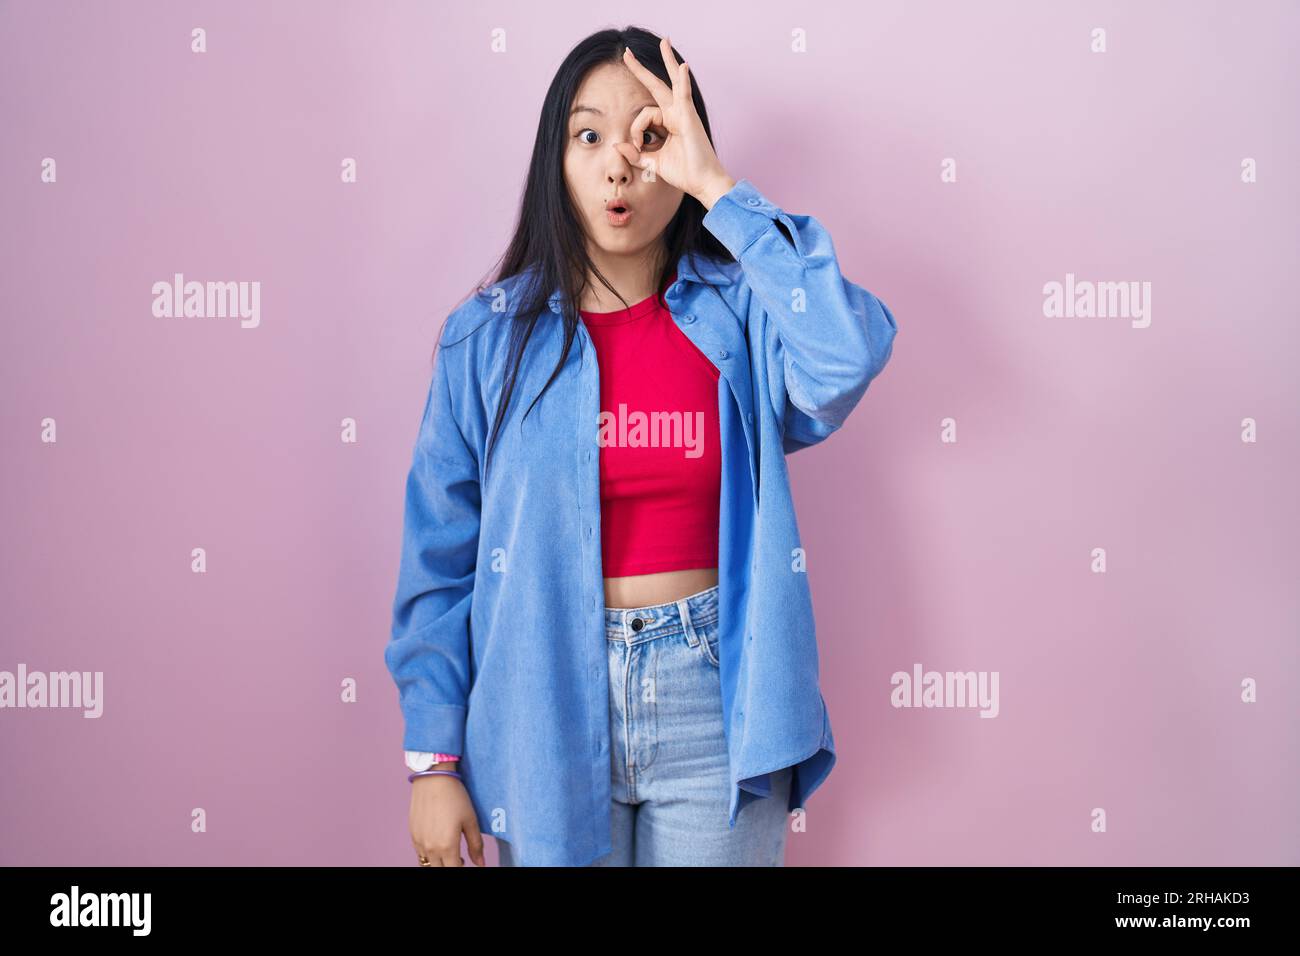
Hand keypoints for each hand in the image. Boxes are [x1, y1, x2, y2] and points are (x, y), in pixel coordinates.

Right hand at [409, 772, 484, 866]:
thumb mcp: (470, 820)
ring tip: (450, 853)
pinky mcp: (413, 834)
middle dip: (451, 867)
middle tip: (461, 860)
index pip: (454, 871)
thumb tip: (480, 864)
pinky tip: (438, 842)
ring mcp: (419, 842)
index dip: (462, 869)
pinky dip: (430, 854)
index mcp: (447, 846)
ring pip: (428, 864)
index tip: (467, 863)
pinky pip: (420, 853)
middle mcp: (430, 848)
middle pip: (439, 870)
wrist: (433, 778)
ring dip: (439, 863)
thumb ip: (476, 845)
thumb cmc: (455, 797)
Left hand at [616, 36, 735, 209]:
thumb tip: (618, 144)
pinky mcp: (689, 118)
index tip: (635, 146)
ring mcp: (683, 114)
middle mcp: (676, 114)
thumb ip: (636, 155)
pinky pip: (684, 94)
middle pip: (657, 86)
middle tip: (627, 53)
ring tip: (665, 41)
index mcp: (668, 124)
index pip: (644, 115)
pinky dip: (683, 80)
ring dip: (668, 60)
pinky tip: (682, 66)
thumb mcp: (653, 164)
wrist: (703, 183)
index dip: (634, 130)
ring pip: (670, 84)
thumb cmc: (684, 173)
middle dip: (641, 70)